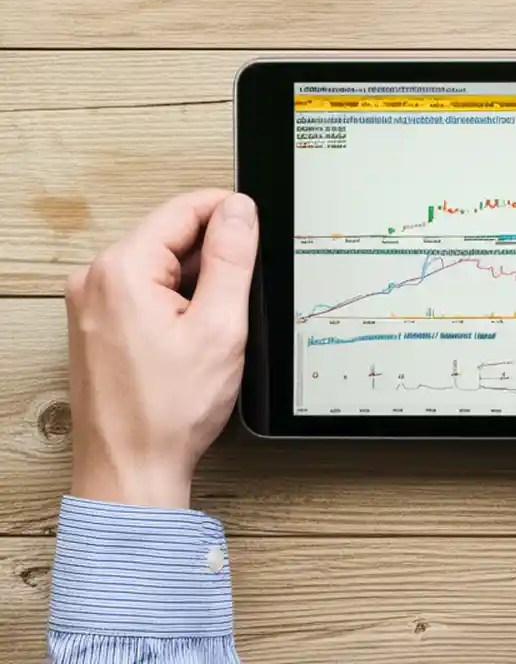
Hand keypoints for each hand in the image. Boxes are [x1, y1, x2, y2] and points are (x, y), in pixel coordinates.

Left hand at [65, 190, 258, 508]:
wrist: (130, 468)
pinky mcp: (97, 326)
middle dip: (215, 257)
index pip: (185, 209)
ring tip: (219, 328)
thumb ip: (232, 258)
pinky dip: (178, 305)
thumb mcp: (220, 326)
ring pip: (161, 267)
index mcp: (122, 269)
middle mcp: (96, 279)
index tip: (260, 228)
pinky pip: (146, 293)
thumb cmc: (168, 411)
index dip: (231, 212)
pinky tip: (195, 340)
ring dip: (198, 285)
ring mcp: (92, 303)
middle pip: (171, 237)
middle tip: (245, 295)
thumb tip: (239, 211)